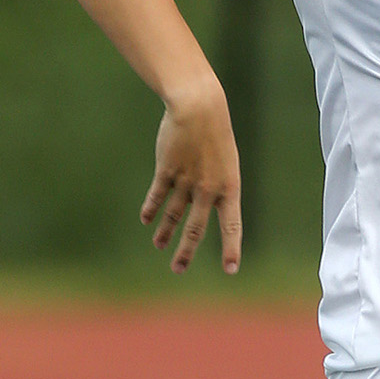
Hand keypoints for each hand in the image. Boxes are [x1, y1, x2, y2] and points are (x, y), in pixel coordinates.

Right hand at [139, 83, 242, 272]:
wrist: (200, 108)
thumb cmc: (216, 136)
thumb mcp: (226, 164)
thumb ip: (215, 189)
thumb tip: (197, 211)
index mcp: (230, 187)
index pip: (232, 225)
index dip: (232, 248)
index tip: (231, 270)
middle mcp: (209, 188)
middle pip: (197, 228)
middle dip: (186, 251)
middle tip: (178, 270)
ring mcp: (187, 180)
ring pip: (173, 214)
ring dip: (165, 233)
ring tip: (160, 246)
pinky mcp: (167, 170)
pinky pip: (157, 196)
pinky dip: (151, 209)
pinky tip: (146, 220)